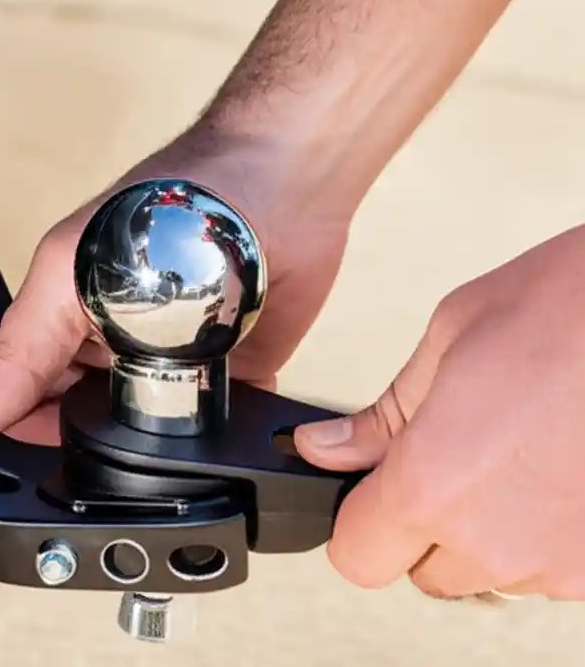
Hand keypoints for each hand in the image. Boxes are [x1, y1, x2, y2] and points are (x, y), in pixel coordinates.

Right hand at [0, 127, 354, 447]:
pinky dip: (212, 442)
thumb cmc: (165, 200)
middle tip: (74, 462)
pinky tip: (200, 445)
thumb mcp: (64, 274)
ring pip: (148, 440)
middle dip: (79, 447)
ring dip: (143, 452)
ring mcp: (175, 369)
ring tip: (133, 456)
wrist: (274, 176)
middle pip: (84, 428)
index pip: (23, 400)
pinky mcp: (236, 379)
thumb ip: (18, 351)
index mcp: (64, 326)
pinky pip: (216, 431)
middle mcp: (115, 351)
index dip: (9, 436)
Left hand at [295, 225, 584, 599]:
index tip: (370, 492)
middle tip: (454, 457)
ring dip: (486, 533)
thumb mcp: (449, 341)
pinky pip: (547, 569)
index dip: (358, 523)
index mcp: (431, 486)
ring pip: (489, 574)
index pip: (357, 557)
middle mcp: (492, 542)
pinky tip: (554, 471)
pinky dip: (542, 533)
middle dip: (423, 526)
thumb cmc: (569, 308)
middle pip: (423, 572)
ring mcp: (556, 562)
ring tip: (515, 454)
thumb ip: (381, 416)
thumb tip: (323, 449)